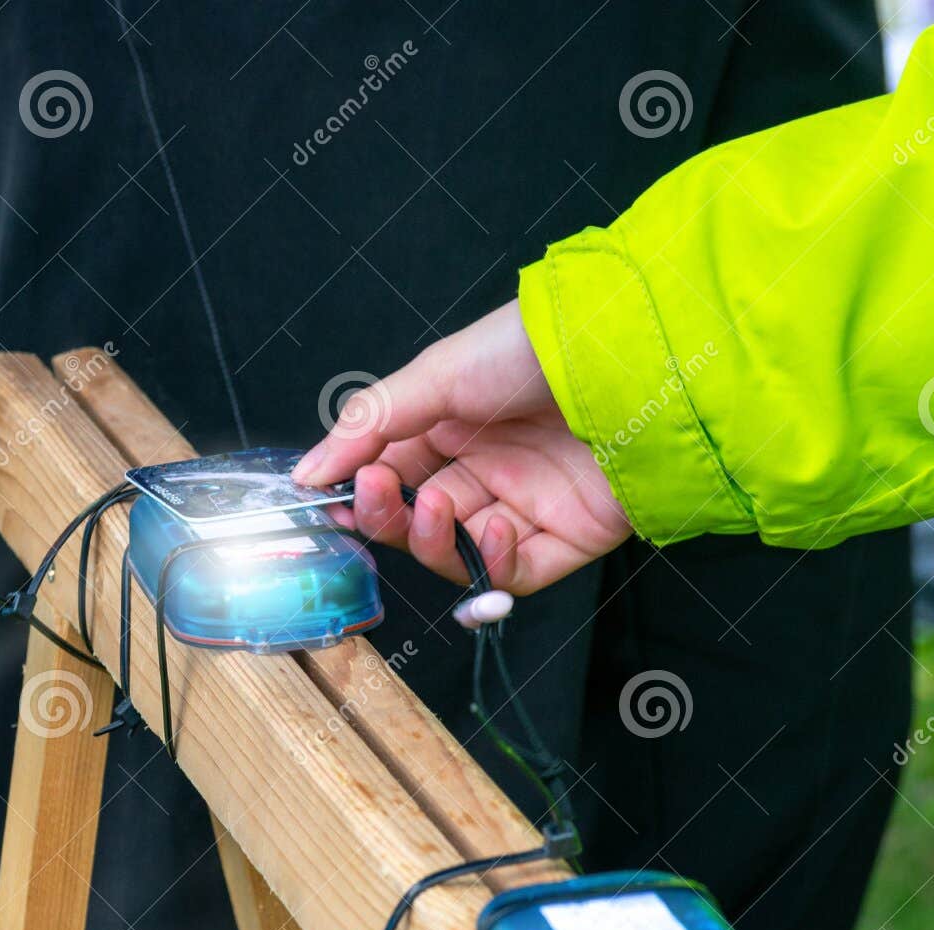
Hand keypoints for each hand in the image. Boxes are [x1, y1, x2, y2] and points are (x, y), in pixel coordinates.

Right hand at [293, 299, 629, 594]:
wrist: (624, 357)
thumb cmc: (529, 349)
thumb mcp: (434, 375)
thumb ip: (367, 427)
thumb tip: (308, 474)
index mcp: (452, 427)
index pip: (390, 477)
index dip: (360, 494)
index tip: (330, 497)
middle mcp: (487, 468)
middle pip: (418, 522)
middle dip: (389, 517)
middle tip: (377, 494)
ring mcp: (526, 506)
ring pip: (458, 555)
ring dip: (434, 541)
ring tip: (436, 506)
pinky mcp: (568, 538)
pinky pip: (514, 576)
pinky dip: (491, 568)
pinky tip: (492, 530)